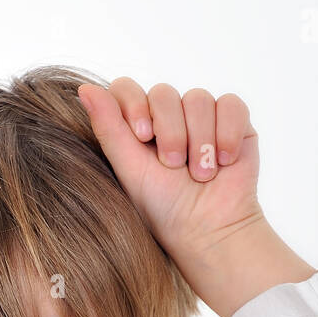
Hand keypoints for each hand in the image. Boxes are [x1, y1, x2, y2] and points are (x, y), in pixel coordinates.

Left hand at [77, 78, 262, 266]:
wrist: (210, 229)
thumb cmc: (164, 208)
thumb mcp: (129, 169)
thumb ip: (108, 127)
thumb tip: (84, 88)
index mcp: (138, 127)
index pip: (127, 89)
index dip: (135, 104)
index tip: (143, 137)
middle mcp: (168, 117)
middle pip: (163, 92)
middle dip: (170, 131)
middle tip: (174, 166)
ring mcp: (201, 118)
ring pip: (198, 98)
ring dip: (200, 139)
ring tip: (203, 174)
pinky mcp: (233, 122)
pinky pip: (231, 105)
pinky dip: (228, 133)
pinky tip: (225, 160)